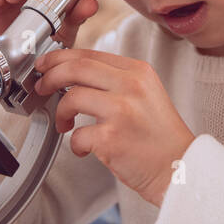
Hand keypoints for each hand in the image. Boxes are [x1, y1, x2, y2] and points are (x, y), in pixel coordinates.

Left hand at [32, 48, 196, 206]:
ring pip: (72, 97)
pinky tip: (84, 149)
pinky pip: (77, 135)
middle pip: (76, 68)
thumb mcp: (146, 94)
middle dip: (50, 76)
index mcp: (138, 72)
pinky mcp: (111, 138)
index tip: (47, 66)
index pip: (90, 54)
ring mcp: (121, 111)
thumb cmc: (160, 137)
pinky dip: (75, 144)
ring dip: (60, 112)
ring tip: (65, 123)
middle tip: (43, 87)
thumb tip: (75, 76)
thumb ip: (116, 81)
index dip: (60, 58)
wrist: (180, 168)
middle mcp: (131, 86)